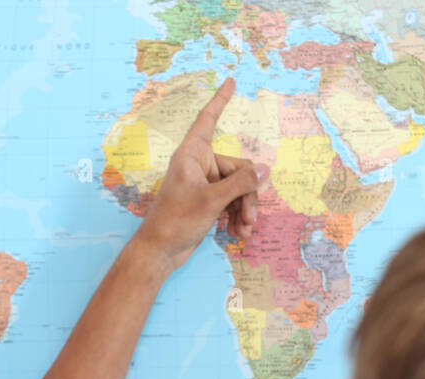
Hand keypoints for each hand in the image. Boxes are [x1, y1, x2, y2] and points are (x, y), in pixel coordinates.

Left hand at [133, 77, 267, 271]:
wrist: (160, 252)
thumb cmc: (176, 221)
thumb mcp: (211, 201)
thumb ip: (241, 184)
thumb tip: (264, 170)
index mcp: (192, 155)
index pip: (207, 120)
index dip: (220, 101)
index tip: (230, 81)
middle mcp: (198, 165)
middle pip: (238, 168)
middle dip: (247, 194)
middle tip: (250, 218)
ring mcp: (204, 184)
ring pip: (238, 187)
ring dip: (244, 209)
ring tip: (245, 230)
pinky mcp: (207, 202)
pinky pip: (231, 201)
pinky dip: (236, 216)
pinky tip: (238, 234)